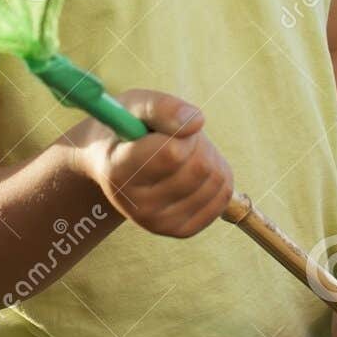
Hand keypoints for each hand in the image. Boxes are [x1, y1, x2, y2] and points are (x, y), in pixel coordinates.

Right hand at [68, 90, 233, 238]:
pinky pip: (223, 197)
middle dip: (197, 141)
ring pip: (215, 180)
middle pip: (198, 167)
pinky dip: (218, 175)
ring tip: (183, 151)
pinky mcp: (180, 230)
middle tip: (178, 136)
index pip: (171, 153)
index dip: (181, 131)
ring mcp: (158, 223)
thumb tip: (197, 121)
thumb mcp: (135, 105)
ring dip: (209, 155)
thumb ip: (162, 107)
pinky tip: (194, 170)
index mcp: (118, 171)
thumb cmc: (126, 129)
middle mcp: (136, 205)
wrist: (114, 167)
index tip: (169, 124)